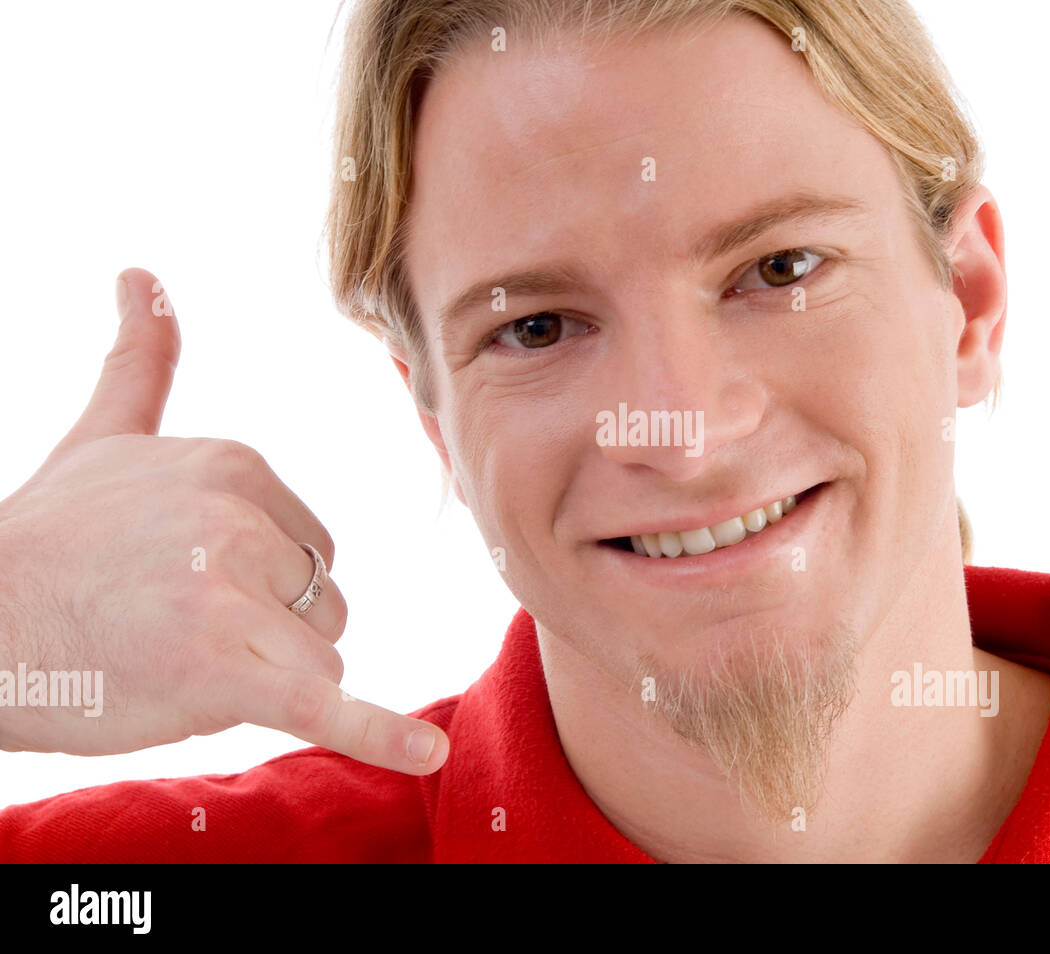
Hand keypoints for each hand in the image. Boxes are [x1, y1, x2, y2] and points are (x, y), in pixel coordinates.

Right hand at [0, 268, 447, 774]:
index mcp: (236, 465)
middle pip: (323, 606)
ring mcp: (231, 594)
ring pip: (317, 659)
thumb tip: (142, 274)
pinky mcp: (223, 670)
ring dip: (260, 680)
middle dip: (267, 635)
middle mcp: (240, 519)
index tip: (184, 586)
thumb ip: (141, 362)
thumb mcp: (101, 437)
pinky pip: (324, 705)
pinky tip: (423, 755)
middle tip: (172, 630)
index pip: (312, 550)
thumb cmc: (46, 538)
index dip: (259, 588)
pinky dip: (378, 736)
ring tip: (172, 663)